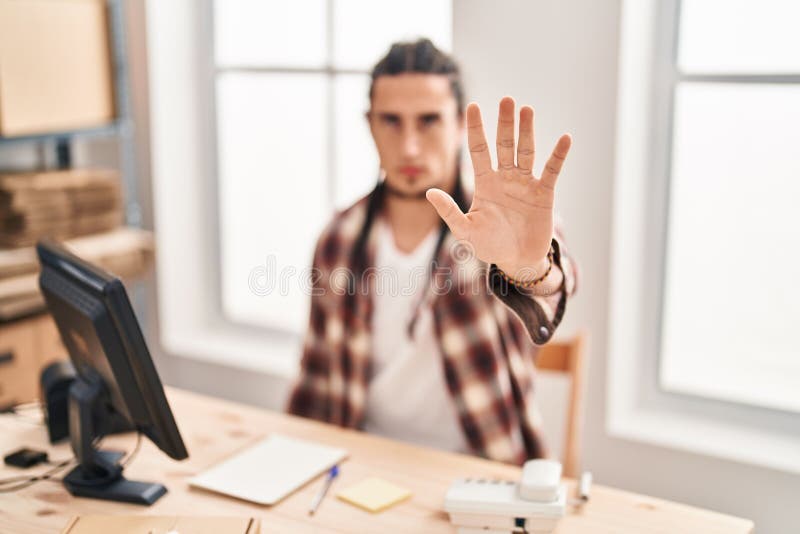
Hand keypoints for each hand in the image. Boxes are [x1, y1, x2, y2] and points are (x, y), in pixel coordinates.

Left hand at [426, 97, 570, 280]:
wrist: (517, 261)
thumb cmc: (489, 246)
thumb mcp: (465, 231)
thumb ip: (449, 212)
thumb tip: (429, 192)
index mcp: (485, 183)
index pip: (478, 149)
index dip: (475, 128)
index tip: (472, 106)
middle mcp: (505, 177)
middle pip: (504, 144)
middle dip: (505, 122)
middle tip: (506, 99)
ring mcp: (525, 184)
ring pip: (526, 151)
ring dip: (527, 131)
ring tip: (526, 109)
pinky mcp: (544, 194)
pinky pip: (551, 171)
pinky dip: (558, 155)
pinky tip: (565, 138)